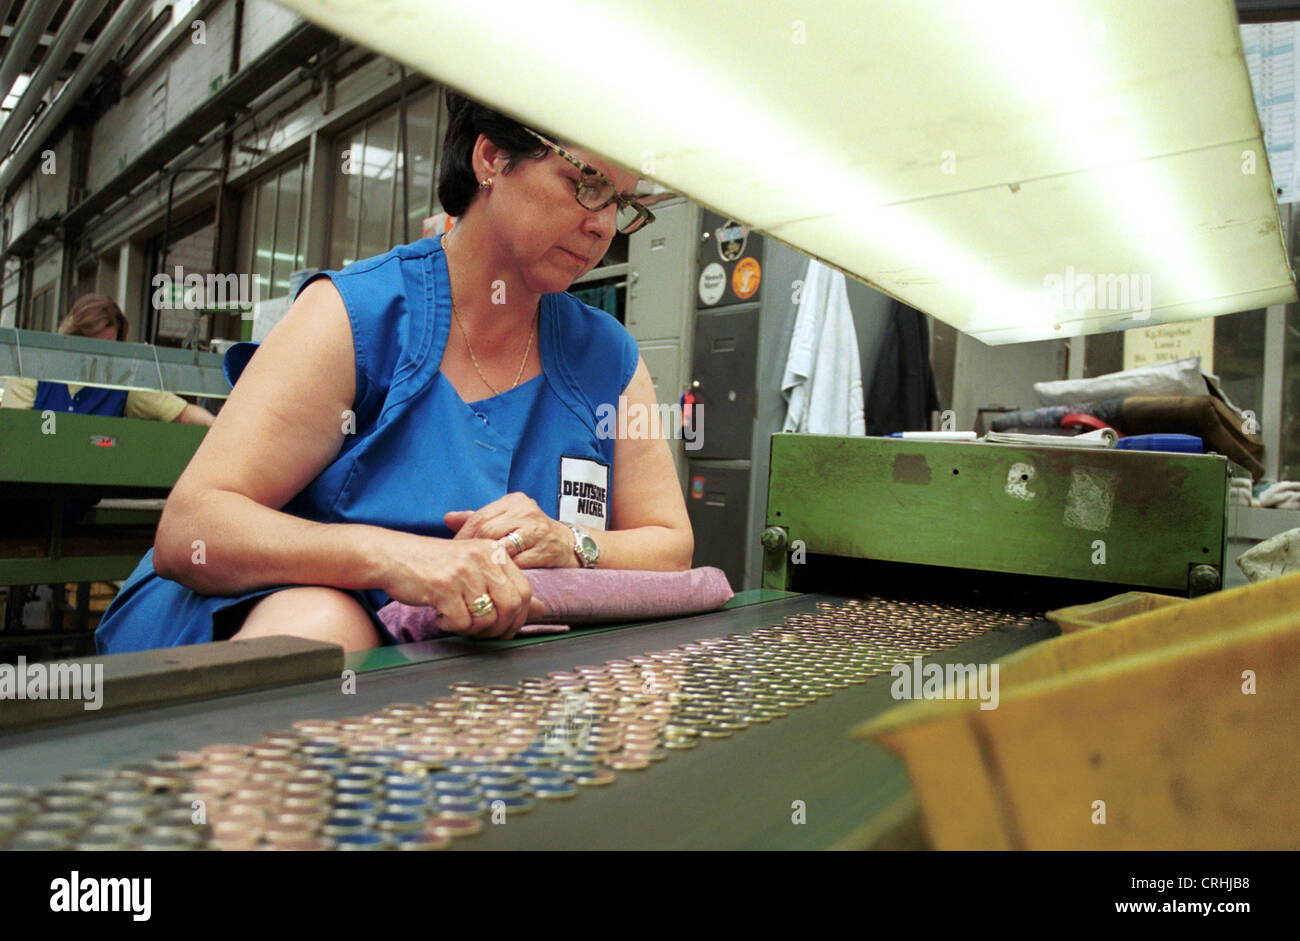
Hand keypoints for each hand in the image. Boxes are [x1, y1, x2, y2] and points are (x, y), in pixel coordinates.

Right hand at [376, 531, 536, 638]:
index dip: (520, 617)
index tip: (506, 628)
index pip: (525, 591)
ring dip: (473, 629)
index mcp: (494, 552)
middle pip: (511, 607)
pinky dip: (451, 626)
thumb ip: (505, 585)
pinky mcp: (444, 587)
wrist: (392, 556)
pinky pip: (461, 622)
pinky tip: (441, 616)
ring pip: (487, 618)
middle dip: (500, 629)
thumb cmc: (433, 564)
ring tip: (457, 620)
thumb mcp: (473, 566)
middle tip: (483, 634)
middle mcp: (483, 559)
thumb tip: (541, 608)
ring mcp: (464, 572)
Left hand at [444, 492, 576, 568]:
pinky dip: (505, 572)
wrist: (570, 545)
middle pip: (487, 530)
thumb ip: (479, 519)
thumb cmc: (532, 534)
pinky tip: (497, 578)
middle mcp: (526, 511)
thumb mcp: (508, 520)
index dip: (463, 536)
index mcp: (513, 501)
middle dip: (472, 550)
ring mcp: (537, 530)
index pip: (480, 517)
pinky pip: (518, 563)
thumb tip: (447, 518)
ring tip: (477, 573)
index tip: (453, 552)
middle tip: (462, 566)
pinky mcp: (545, 549)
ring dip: (487, 562)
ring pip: (501, 546)